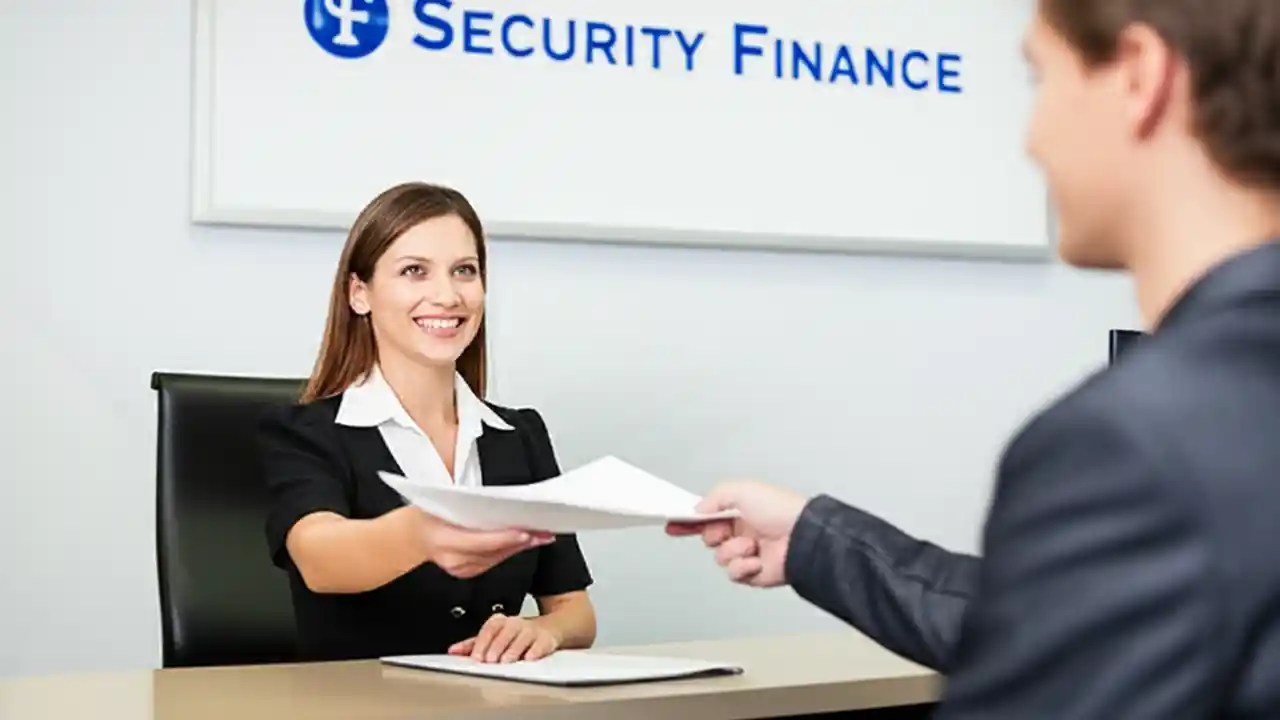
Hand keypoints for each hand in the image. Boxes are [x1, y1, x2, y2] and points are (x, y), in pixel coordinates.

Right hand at [414, 509, 553, 578]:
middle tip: (543, 532)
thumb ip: (466, 501)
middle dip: (521, 542)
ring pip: (497, 559)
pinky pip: (493, 562)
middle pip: (494, 552)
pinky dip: (509, 552)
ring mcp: (461, 568)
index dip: (505, 538)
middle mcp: (453, 558)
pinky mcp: (467, 572)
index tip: (525, 533)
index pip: (481, 541)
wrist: (413, 536)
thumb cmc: (427, 514)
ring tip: (540, 536)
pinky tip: (523, 543)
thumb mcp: (442, 501)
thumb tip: (494, 499)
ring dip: (519, 548)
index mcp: (444, 539)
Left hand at [448, 614, 560, 662]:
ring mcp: (531, 631)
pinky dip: (534, 652)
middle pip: (505, 632)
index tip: (477, 657)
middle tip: (490, 661)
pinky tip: (527, 659)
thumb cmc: (515, 636)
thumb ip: (473, 645)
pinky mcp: (546, 639)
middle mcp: (515, 624)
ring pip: (522, 637)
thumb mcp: (494, 637)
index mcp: (500, 622)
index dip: (482, 643)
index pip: (490, 629)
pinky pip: (540, 644)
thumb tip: (452, 651)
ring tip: (506, 661)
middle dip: (496, 647)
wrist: (547, 629)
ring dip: (513, 650)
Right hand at [666, 481, 806, 587]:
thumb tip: (697, 510)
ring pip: (720, 558)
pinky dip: (743, 567)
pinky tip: (757, 560)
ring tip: (752, 546)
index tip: (672, 524)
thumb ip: (714, 497)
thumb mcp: (742, 491)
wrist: (802, 537)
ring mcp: (748, 554)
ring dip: (733, 551)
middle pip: (709, 539)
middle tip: (725, 531)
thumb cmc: (779, 510)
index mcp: (739, 512)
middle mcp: (742, 532)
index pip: (707, 517)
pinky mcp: (754, 573)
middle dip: (714, 536)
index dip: (689, 521)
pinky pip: (734, 574)